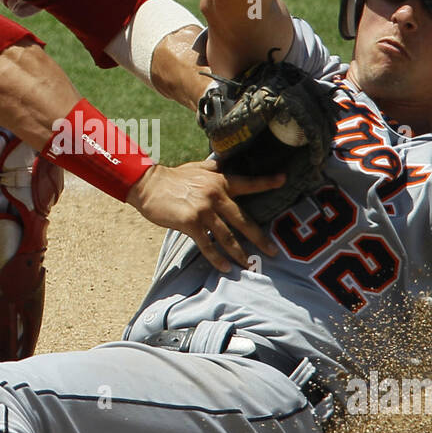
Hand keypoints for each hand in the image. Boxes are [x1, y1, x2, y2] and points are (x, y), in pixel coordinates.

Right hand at [127, 162, 283, 271]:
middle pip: (243, 220)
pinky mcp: (190, 223)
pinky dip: (216, 257)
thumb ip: (214, 170)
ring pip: (227, 236)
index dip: (266, 181)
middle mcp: (216, 195)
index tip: (284, 180)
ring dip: (239, 253)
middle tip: (272, 251)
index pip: (248, 182)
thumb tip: (224, 165)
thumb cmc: (172, 177)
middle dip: (259, 238)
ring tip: (248, 265)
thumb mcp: (197, 168)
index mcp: (220, 182)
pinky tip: (225, 267)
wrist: (148, 184)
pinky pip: (207, 244)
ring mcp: (204, 210)